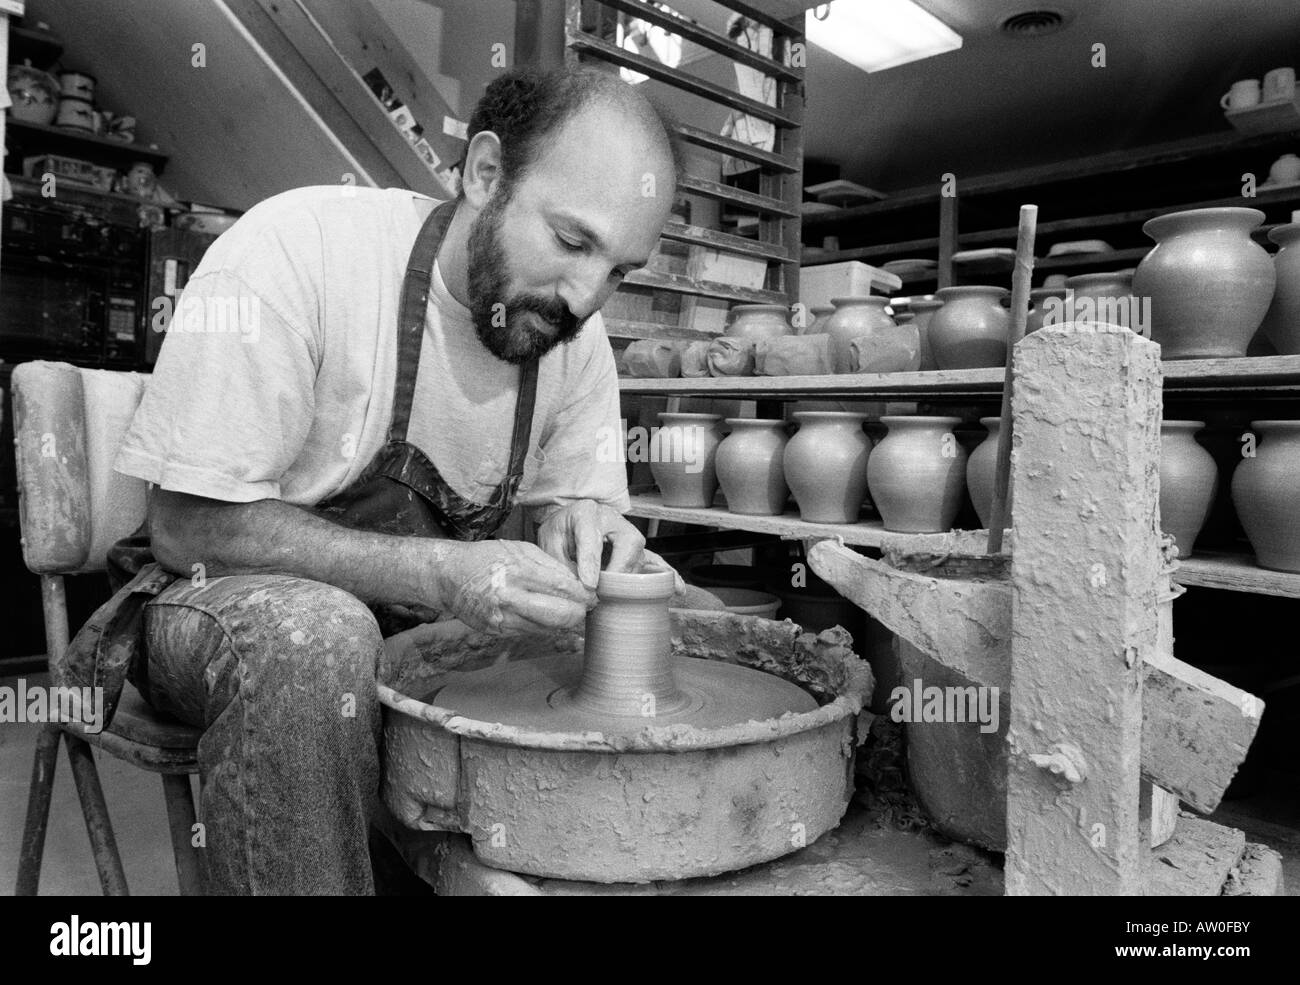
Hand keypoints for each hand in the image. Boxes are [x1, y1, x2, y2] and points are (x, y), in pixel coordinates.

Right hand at [428, 539, 594, 633]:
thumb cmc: (487, 558)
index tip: (593, 595)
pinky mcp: (497, 631)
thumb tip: (579, 582)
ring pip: (548, 628)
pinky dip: (545, 626)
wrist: (450, 575)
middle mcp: (510, 596)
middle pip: (560, 614)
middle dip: (579, 613)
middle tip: (586, 607)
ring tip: (571, 613)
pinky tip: (549, 617)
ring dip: (564, 623)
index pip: (562, 587)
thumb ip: (550, 565)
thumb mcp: (520, 549)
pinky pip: (532, 633)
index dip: (583, 594)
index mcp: (518, 570)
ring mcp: (503, 617)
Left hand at [536, 500, 684, 592]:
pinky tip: (677, 590)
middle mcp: (612, 519)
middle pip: (628, 542)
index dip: (591, 562)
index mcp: (585, 513)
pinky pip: (655, 560)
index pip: (591, 536)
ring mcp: (628, 533)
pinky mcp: (636, 548)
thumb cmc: (560, 532)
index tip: (589, 585)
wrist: (567, 521)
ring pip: (641, 554)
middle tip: (607, 590)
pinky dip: (666, 575)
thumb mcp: (549, 543)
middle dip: (620, 569)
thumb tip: (582, 591)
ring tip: (629, 597)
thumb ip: (562, 565)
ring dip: (635, 578)